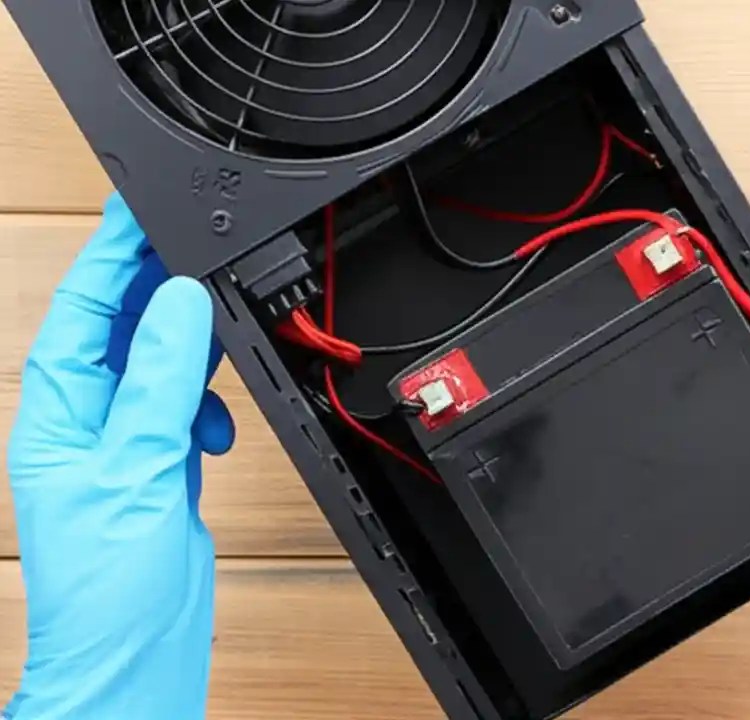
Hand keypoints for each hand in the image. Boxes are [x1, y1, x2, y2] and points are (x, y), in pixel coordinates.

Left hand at [4, 194, 232, 719]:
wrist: (133, 662)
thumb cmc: (105, 591)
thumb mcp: (134, 471)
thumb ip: (157, 383)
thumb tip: (175, 303)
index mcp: (56, 414)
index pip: (81, 311)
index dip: (111, 255)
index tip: (143, 209)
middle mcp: (85, 422)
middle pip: (120, 328)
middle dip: (158, 292)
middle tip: (200, 253)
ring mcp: (123, 444)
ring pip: (157, 364)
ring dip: (190, 351)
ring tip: (218, 337)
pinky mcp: (158, 468)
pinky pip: (183, 407)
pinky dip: (208, 406)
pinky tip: (217, 428)